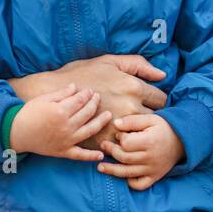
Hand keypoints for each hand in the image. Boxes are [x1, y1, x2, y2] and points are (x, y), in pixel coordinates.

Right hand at [8, 54, 167, 151]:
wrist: (50, 91)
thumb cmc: (81, 72)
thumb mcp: (110, 62)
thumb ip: (138, 64)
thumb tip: (162, 75)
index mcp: (132, 87)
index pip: (161, 100)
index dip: (159, 102)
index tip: (153, 103)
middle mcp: (128, 108)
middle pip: (155, 120)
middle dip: (153, 119)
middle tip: (147, 117)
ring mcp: (115, 127)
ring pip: (140, 137)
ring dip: (140, 135)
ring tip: (134, 130)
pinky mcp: (102, 141)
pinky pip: (120, 150)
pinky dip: (122, 148)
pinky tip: (119, 143)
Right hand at [9, 84, 110, 160]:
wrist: (16, 133)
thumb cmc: (29, 113)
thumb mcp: (43, 99)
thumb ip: (61, 93)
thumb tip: (75, 87)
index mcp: (60, 111)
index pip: (80, 100)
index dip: (87, 94)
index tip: (90, 91)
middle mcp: (66, 126)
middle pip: (87, 113)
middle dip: (94, 103)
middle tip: (97, 98)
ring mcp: (66, 140)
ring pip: (89, 130)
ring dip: (101, 122)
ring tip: (108, 115)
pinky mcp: (64, 151)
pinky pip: (80, 155)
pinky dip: (91, 156)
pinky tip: (101, 154)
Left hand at [97, 113, 183, 190]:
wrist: (183, 141)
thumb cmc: (164, 128)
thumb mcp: (150, 119)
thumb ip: (132, 121)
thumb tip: (115, 124)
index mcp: (149, 141)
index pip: (126, 143)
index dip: (119, 138)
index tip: (119, 134)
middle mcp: (151, 158)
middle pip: (124, 158)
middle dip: (111, 151)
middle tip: (104, 145)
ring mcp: (152, 169)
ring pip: (128, 173)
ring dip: (112, 170)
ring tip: (100, 167)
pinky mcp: (154, 177)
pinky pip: (139, 185)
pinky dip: (130, 182)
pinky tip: (122, 175)